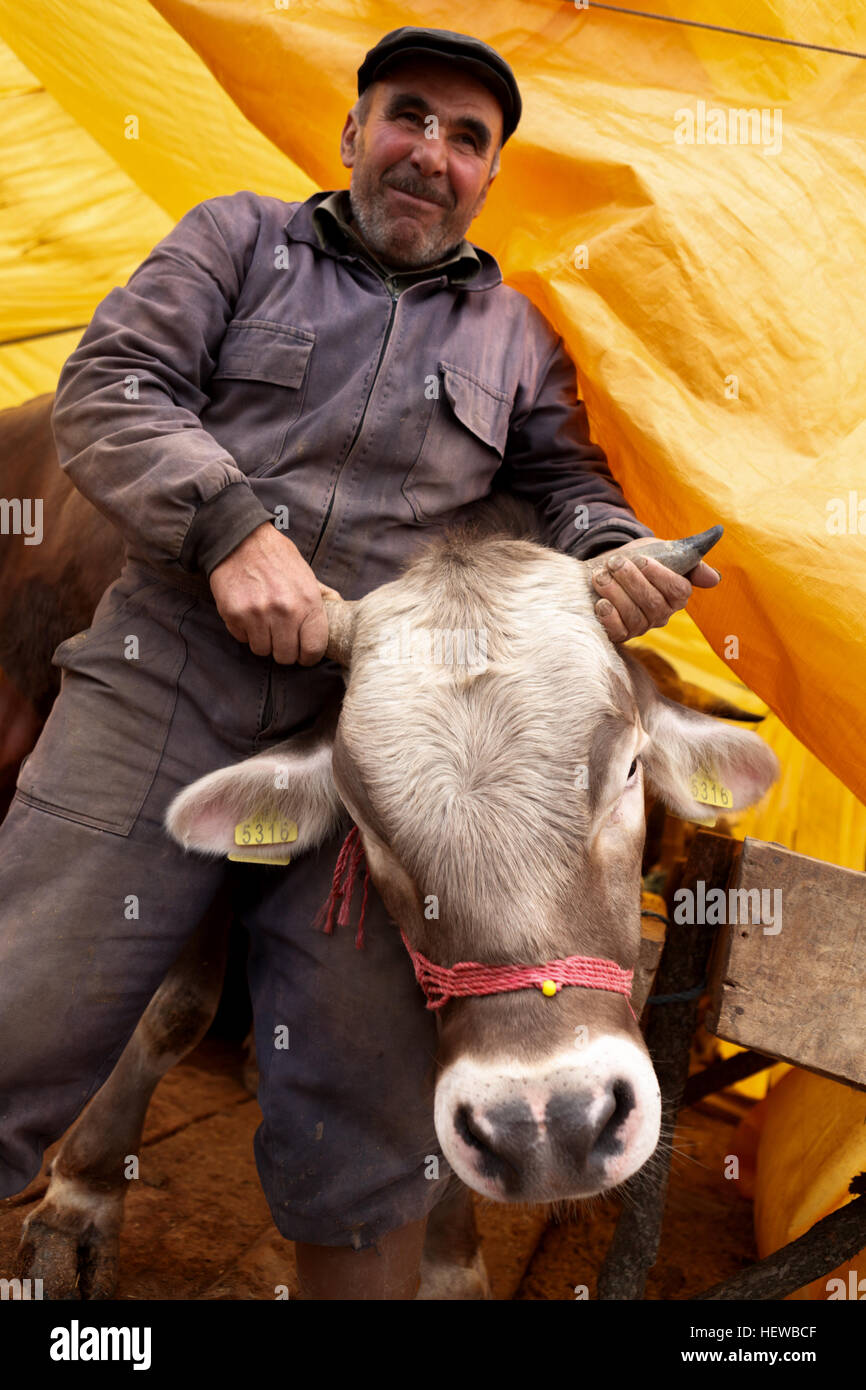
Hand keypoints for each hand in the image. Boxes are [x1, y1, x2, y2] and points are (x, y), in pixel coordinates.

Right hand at [209, 523, 329, 664]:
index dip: (308, 656)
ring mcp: (258, 614)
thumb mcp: (306, 574)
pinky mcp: (235, 614)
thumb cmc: (276, 558)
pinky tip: (248, 613)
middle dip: (284, 650)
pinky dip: (245, 631)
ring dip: (263, 641)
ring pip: (263, 651)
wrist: (240, 539)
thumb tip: (342, 609)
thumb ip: (322, 596)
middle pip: (286, 656)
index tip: (303, 653)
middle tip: (280, 636)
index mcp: (308, 601)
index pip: (314, 649)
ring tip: (263, 622)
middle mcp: (285, 610)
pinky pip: (243, 639)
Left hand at [590, 537, 719, 642]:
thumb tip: (715, 579)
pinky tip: (600, 603)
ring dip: (615, 593)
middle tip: (615, 563)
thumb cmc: (636, 560)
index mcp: (676, 594)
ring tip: (600, 576)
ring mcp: (640, 626)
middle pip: (654, 603)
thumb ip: (690, 559)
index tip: (640, 559)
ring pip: (634, 615)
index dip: (659, 575)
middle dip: (632, 580)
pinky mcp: (620, 635)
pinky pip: (619, 632)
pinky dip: (609, 617)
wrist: (604, 569)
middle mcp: (661, 614)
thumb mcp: (662, 551)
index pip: (678, 590)